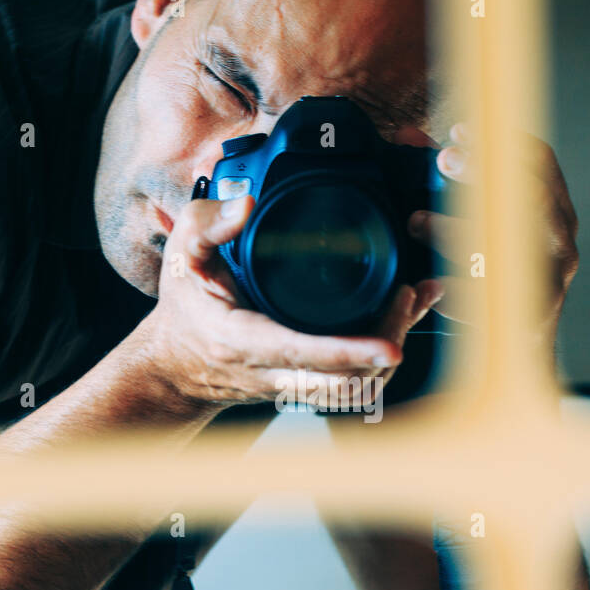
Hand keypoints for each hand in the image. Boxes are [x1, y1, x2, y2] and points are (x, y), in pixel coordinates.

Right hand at [134, 195, 444, 411]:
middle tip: (409, 296)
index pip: (300, 352)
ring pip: (355, 387)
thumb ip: (206, 224)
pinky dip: (383, 353)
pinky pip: (354, 381)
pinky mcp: (308, 385)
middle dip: (385, 343)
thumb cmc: (185, 309)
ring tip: (414, 300)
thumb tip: (243, 202)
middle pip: (343, 378)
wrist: (175, 365)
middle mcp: (272, 372)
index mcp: (241, 340)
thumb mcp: (180, 257)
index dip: (347, 352)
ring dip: (391, 349)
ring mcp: (293, 385)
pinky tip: (404, 316)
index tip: (387, 346)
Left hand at [403, 121, 580, 330]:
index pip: (542, 162)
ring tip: (417, 223)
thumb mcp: (480, 221)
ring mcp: (553, 278)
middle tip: (443, 163)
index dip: (502, 141)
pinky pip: (491, 296)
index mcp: (557, 212)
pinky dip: (458, 288)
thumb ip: (450, 181)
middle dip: (483, 174)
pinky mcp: (533, 314)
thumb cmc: (497, 276)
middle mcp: (562, 241)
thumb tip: (407, 139)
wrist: (520, 346)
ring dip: (455, 228)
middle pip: (530, 194)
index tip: (461, 132)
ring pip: (507, 243)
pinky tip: (434, 284)